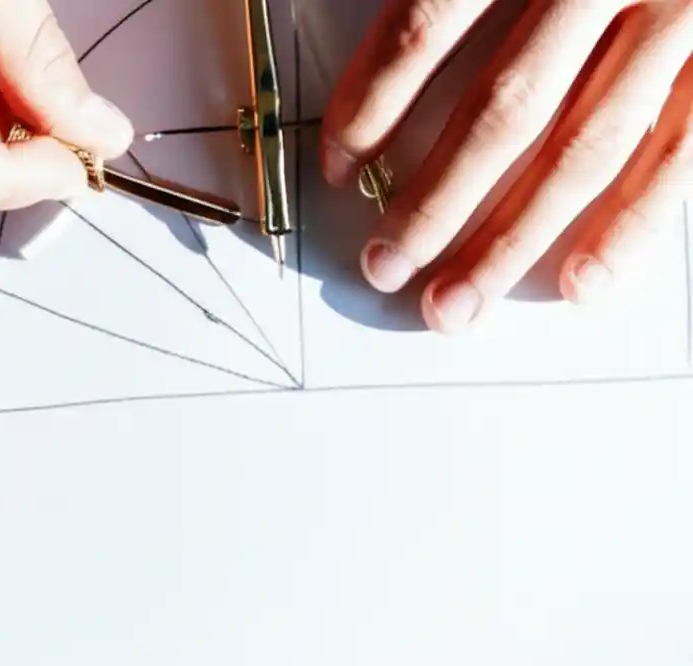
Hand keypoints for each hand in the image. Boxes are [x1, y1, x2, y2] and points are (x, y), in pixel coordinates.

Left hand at [322, 0, 692, 332]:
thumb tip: (390, 50)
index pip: (426, 23)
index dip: (371, 101)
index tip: (340, 164)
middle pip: (502, 109)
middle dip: (435, 203)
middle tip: (384, 268)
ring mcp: (679, 17)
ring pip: (582, 149)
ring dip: (511, 240)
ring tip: (453, 305)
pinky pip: (683, 151)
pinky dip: (634, 224)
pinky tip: (580, 282)